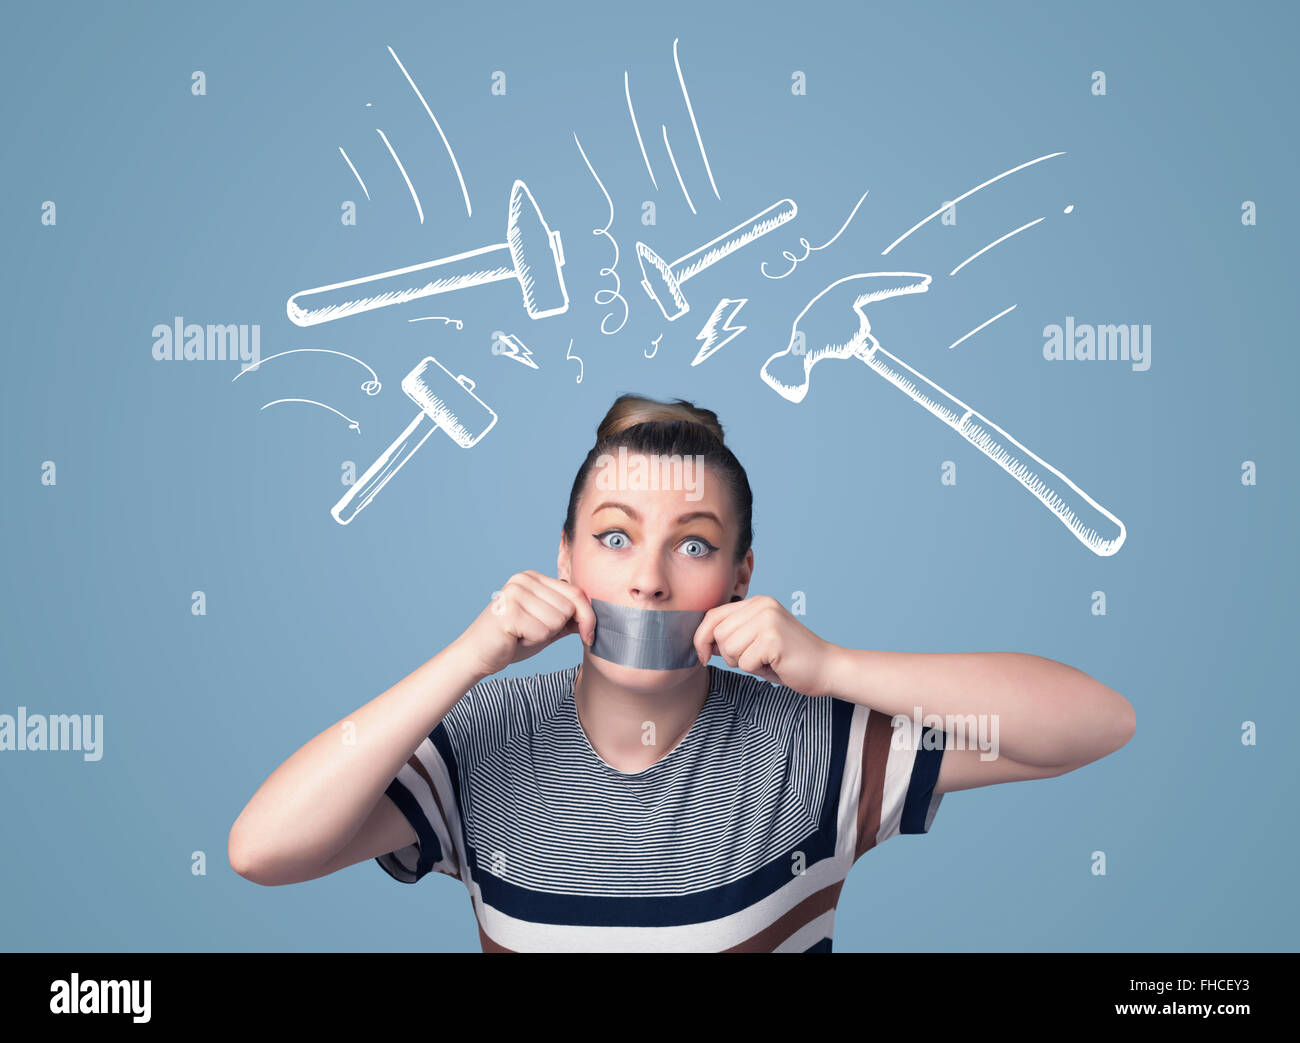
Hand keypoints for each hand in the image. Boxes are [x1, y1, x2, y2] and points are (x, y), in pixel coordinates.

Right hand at [455, 570, 595, 677]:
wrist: (477, 655)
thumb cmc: (513, 640)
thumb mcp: (547, 626)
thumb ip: (570, 618)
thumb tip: (596, 618)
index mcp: (533, 578)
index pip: (576, 593)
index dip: (587, 617)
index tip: (588, 636)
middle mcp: (523, 579)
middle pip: (569, 608)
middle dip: (557, 629)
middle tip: (531, 632)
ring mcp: (514, 593)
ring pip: (557, 621)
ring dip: (543, 636)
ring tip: (522, 634)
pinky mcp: (508, 612)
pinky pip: (543, 632)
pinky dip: (532, 642)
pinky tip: (515, 639)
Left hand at [692, 595, 836, 696]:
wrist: (826, 668)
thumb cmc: (788, 659)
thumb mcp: (755, 641)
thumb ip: (731, 636)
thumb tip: (700, 642)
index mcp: (757, 602)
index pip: (713, 615)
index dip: (702, 637)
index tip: (703, 656)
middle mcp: (762, 605)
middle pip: (718, 633)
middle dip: (728, 654)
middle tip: (753, 659)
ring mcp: (768, 620)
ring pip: (729, 649)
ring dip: (743, 663)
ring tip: (765, 660)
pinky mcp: (773, 638)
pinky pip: (744, 662)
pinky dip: (756, 670)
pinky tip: (775, 665)